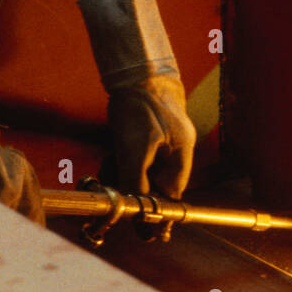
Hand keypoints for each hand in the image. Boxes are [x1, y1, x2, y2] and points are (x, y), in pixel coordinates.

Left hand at [108, 72, 196, 198]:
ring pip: (144, 168)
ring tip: (109, 169)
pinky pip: (137, 154)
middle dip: (136, 188)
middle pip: (157, 181)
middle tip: (117, 188)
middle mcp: (175, 147)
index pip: (172, 192)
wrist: (135, 71)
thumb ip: (136, 180)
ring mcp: (162, 137)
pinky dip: (123, 159)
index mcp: (181, 153)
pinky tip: (110, 158)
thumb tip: (135, 207)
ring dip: (125, 173)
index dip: (157, 207)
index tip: (141, 220)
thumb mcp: (135, 150)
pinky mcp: (147, 130)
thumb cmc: (139, 108)